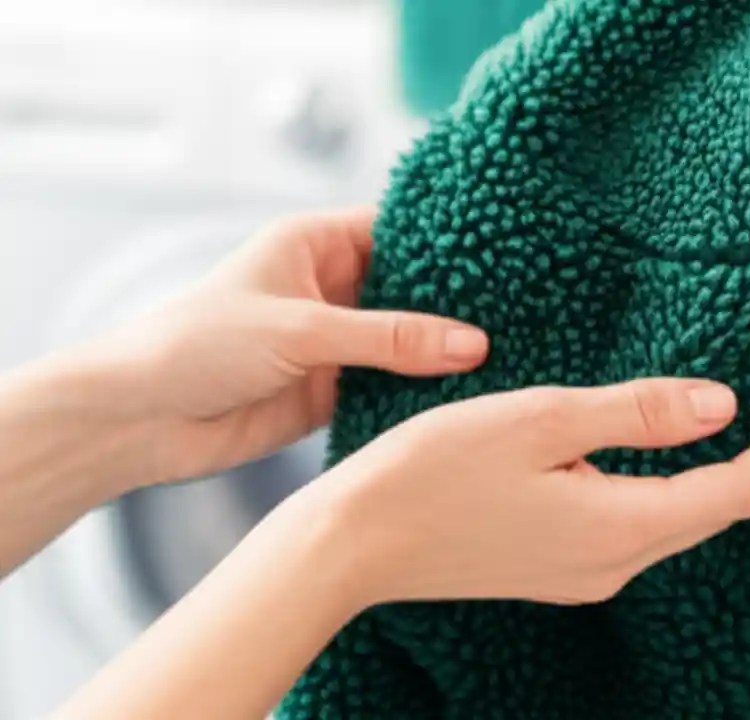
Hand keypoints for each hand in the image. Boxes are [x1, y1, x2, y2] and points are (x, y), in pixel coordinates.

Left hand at [117, 207, 488, 484]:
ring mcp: (334, 341)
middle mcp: (330, 287)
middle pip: (411, 289)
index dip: (449, 241)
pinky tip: (468, 397)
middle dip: (457, 302)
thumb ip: (390, 338)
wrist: (137, 421)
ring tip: (512, 353)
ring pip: (405, 342)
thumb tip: (474, 343)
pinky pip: (391, 386)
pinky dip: (422, 392)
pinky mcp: (332, 390)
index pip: (398, 230)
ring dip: (443, 352)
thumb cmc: (196, 345)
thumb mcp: (301, 329)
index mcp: (314, 244)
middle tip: (520, 311)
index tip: (506, 254)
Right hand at [308, 379, 749, 606]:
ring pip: (685, 520)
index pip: (740, 486)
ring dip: (726, 473)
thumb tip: (725, 406)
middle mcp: (617, 563)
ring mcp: (588, 573)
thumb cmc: (434, 471)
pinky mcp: (561, 568)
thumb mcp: (542, 419)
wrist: (353, 544)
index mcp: (621, 525)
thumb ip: (638, 413)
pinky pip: (644, 527)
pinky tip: (669, 453)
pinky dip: (677, 488)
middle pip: (722, 509)